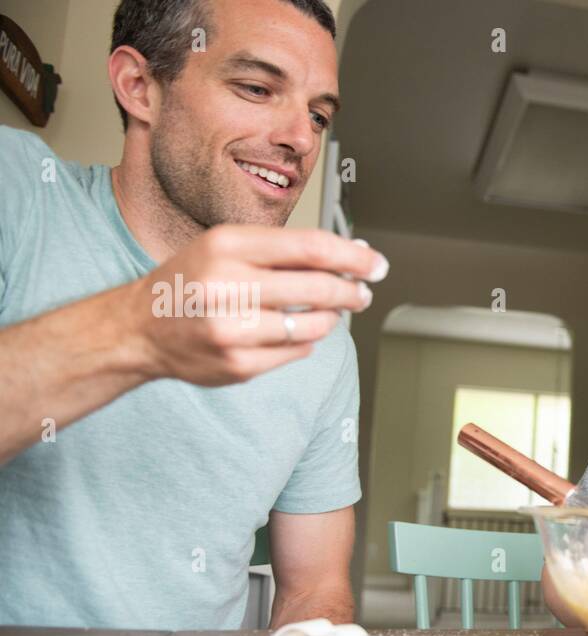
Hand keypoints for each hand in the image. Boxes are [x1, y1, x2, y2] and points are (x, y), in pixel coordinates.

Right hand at [124, 225, 387, 385]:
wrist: (139, 327)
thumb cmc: (190, 281)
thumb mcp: (225, 247)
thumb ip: (282, 250)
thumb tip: (348, 254)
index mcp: (226, 246)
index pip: (310, 247)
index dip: (352, 256)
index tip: (375, 263)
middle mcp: (227, 286)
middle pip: (318, 287)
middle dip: (351, 291)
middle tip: (363, 292)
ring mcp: (232, 330)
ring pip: (313, 326)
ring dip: (331, 318)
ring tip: (328, 311)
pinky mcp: (238, 364)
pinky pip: (296, 352)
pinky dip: (305, 342)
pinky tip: (293, 332)